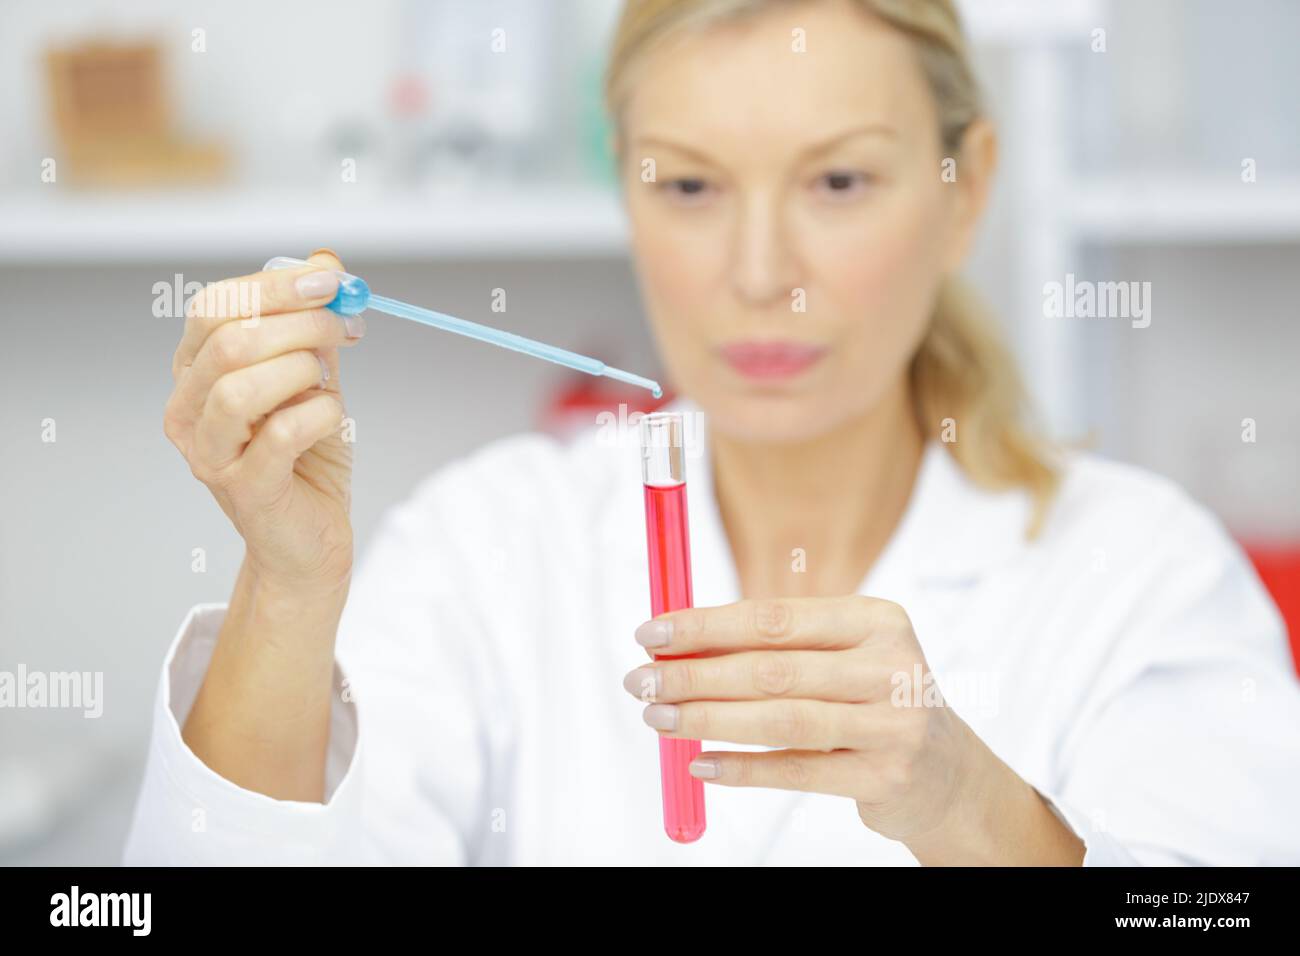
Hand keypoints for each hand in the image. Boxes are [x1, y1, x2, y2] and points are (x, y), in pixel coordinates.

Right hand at [163, 250, 363, 594]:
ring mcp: (208, 452)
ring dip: (302, 369)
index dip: (274, 286)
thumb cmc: (307, 458)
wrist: (310, 540)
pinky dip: (319, 414)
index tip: (331, 280)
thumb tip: (325, 263)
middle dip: (300, 323)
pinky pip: (280, 434)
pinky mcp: (242, 488)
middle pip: (229, 341)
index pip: (214, 307)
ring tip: (328, 382)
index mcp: (196, 372)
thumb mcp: (314, 379)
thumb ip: (313, 325)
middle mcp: (188, 409)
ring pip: (241, 386)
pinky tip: (332, 417)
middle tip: (345, 328)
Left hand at [623, 596, 1083, 862]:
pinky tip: (701, 763)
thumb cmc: (872, 700)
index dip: (706, 624)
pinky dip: (742, 768)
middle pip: (771, 668)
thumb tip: (677, 643)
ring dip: (708, 718)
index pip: (774, 617)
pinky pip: (797, 771)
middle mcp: (890, 665)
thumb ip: (773, 647)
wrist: (947, 772)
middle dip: (695, 674)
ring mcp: (893, 723)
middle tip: (641, 681)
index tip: (652, 632)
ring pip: (780, 719)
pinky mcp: (885, 776)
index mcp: (875, 619)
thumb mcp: (840, 657)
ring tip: (658, 719)